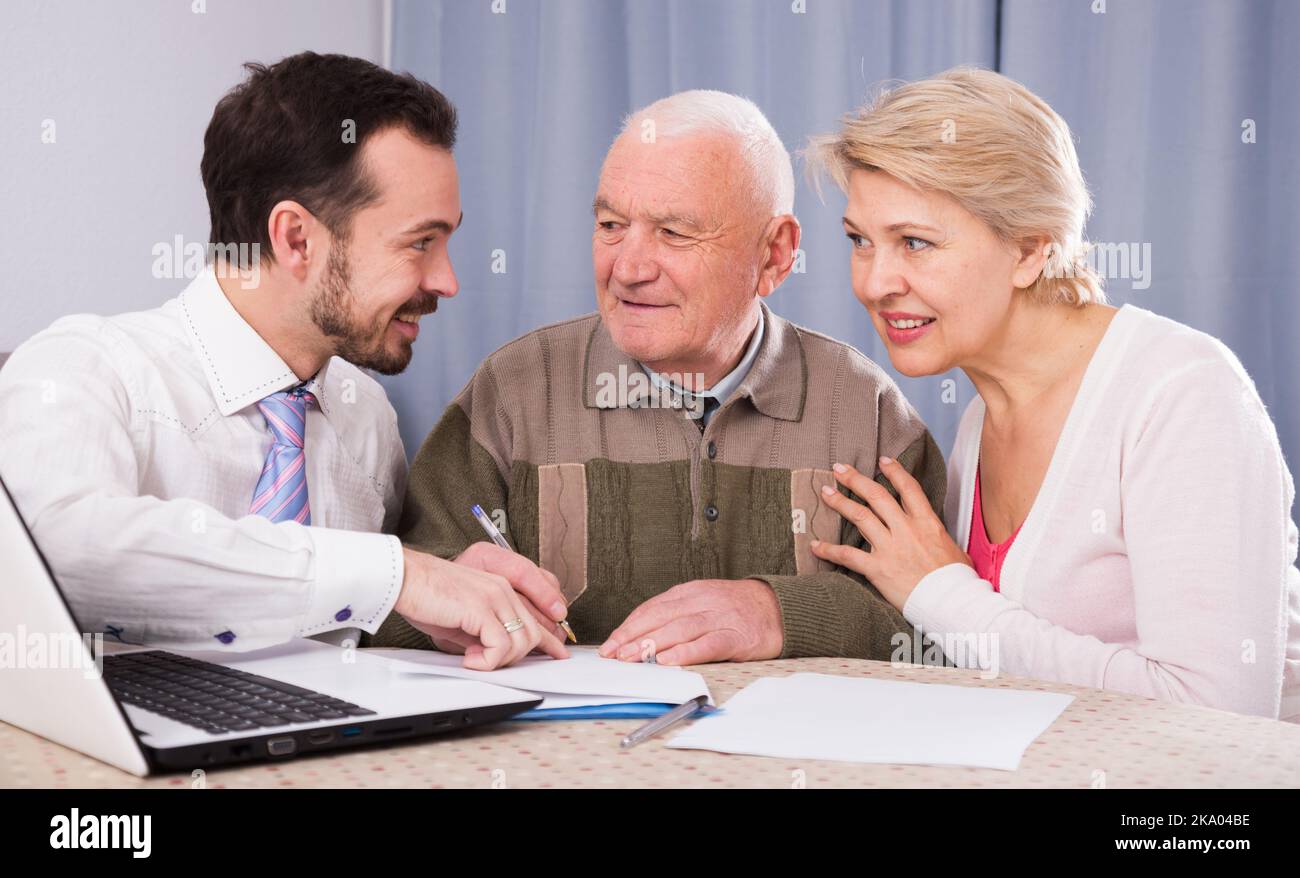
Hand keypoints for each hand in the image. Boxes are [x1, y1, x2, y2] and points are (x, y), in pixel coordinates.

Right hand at [394, 547, 568, 669]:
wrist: (404, 579)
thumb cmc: (427, 596)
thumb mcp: (464, 616)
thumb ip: (485, 630)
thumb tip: (494, 654)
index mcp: (501, 588)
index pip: (537, 616)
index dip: (549, 641)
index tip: (556, 655)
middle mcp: (503, 590)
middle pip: (534, 633)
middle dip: (517, 657)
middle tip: (490, 663)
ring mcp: (494, 597)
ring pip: (522, 642)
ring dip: (500, 660)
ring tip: (476, 659)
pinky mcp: (480, 608)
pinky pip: (500, 646)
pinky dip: (487, 661)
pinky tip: (470, 659)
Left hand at [598, 579, 782, 665]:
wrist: (779, 608)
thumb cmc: (736, 609)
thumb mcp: (703, 602)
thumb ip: (676, 615)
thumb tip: (640, 638)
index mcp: (690, 592)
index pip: (652, 608)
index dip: (628, 627)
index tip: (610, 644)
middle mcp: (702, 601)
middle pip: (660, 617)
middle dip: (633, 637)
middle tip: (613, 654)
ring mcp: (720, 617)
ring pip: (680, 629)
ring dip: (652, 645)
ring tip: (632, 659)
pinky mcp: (737, 636)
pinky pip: (707, 644)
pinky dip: (686, 653)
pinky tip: (669, 661)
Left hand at [810, 456, 970, 610]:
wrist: (952, 603)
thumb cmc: (957, 580)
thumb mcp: (955, 548)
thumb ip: (938, 536)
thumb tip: (936, 534)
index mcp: (927, 522)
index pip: (908, 488)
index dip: (894, 471)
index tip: (882, 460)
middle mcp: (906, 530)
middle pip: (877, 496)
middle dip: (856, 479)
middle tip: (839, 469)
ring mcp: (890, 548)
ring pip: (860, 516)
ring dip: (840, 502)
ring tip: (826, 492)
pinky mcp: (878, 568)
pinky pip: (847, 555)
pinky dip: (829, 550)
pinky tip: (815, 545)